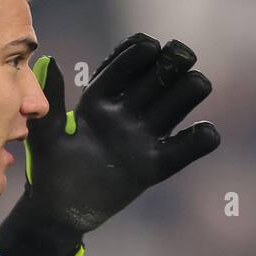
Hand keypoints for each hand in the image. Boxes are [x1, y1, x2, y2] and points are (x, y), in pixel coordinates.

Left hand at [25, 33, 220, 236]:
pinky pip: (180, 152)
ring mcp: (141, 140)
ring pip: (171, 109)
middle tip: (183, 54)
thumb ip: (53, 101)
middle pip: (153, 84)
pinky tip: (209, 132)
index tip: (149, 44)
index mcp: (98, 104)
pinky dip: (197, 142)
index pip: (120, 72)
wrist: (59, 211)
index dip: (134, 56)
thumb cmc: (49, 171)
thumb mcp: (46, 135)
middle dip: (169, 66)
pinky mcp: (153, 167)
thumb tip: (50, 59)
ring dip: (187, 93)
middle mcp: (124, 117)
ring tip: (199, 82)